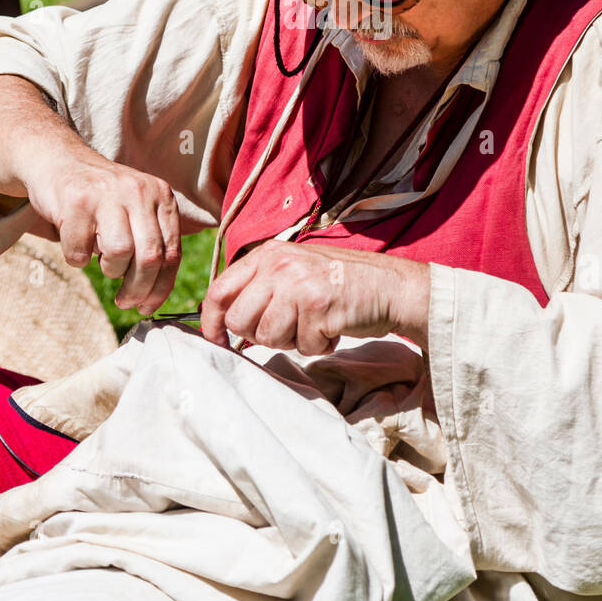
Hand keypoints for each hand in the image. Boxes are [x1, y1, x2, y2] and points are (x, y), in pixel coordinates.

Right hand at [25, 149, 181, 313]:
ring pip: (119, 254)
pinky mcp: (76, 201)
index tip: (148, 306)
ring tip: (102, 262)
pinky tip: (77, 246)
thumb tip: (155, 295)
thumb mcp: (137, 209)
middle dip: (138, 289)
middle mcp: (139, 192)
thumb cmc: (102, 198)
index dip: (162, 287)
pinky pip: (80, 251)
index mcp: (161, 196)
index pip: (172, 252)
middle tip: (126, 301)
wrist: (59, 160)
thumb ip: (152, 241)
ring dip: (109, 270)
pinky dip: (77, 258)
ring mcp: (107, 194)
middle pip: (149, 258)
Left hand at [199, 240, 430, 355]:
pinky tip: (333, 327)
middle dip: (260, 335)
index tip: (216, 343)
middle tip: (289, 328)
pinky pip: (302, 345)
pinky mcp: (317, 305)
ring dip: (292, 340)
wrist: (390, 286)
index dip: (211, 323)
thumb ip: (261, 290)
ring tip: (315, 323)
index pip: (219, 291)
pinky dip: (319, 345)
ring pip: (267, 337)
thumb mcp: (293, 272)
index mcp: (267, 255)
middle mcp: (278, 264)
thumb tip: (224, 323)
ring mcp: (297, 283)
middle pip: (239, 321)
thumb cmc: (338, 286)